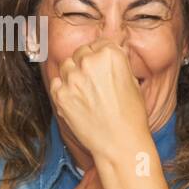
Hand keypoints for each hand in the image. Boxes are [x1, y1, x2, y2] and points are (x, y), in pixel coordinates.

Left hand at [48, 40, 148, 158]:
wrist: (120, 144)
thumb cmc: (131, 116)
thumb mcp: (132, 82)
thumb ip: (117, 64)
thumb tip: (107, 55)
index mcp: (110, 55)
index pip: (99, 44)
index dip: (100, 55)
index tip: (101, 66)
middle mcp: (89, 62)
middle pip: (80, 53)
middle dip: (85, 64)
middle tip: (94, 82)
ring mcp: (72, 78)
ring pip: (66, 66)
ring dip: (73, 75)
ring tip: (86, 93)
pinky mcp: (60, 95)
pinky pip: (56, 83)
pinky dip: (63, 90)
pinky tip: (77, 101)